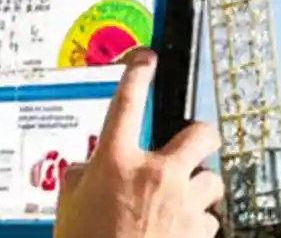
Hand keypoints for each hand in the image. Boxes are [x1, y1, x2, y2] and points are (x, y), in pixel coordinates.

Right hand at [53, 48, 223, 237]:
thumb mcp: (68, 208)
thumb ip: (80, 178)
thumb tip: (88, 167)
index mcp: (116, 162)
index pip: (127, 102)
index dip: (137, 73)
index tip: (145, 59)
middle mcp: (155, 175)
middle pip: (201, 134)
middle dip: (201, 137)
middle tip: (191, 145)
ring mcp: (182, 204)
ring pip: (212, 180)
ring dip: (199, 188)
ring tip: (181, 201)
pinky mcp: (198, 233)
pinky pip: (209, 220)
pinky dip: (197, 225)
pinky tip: (178, 233)